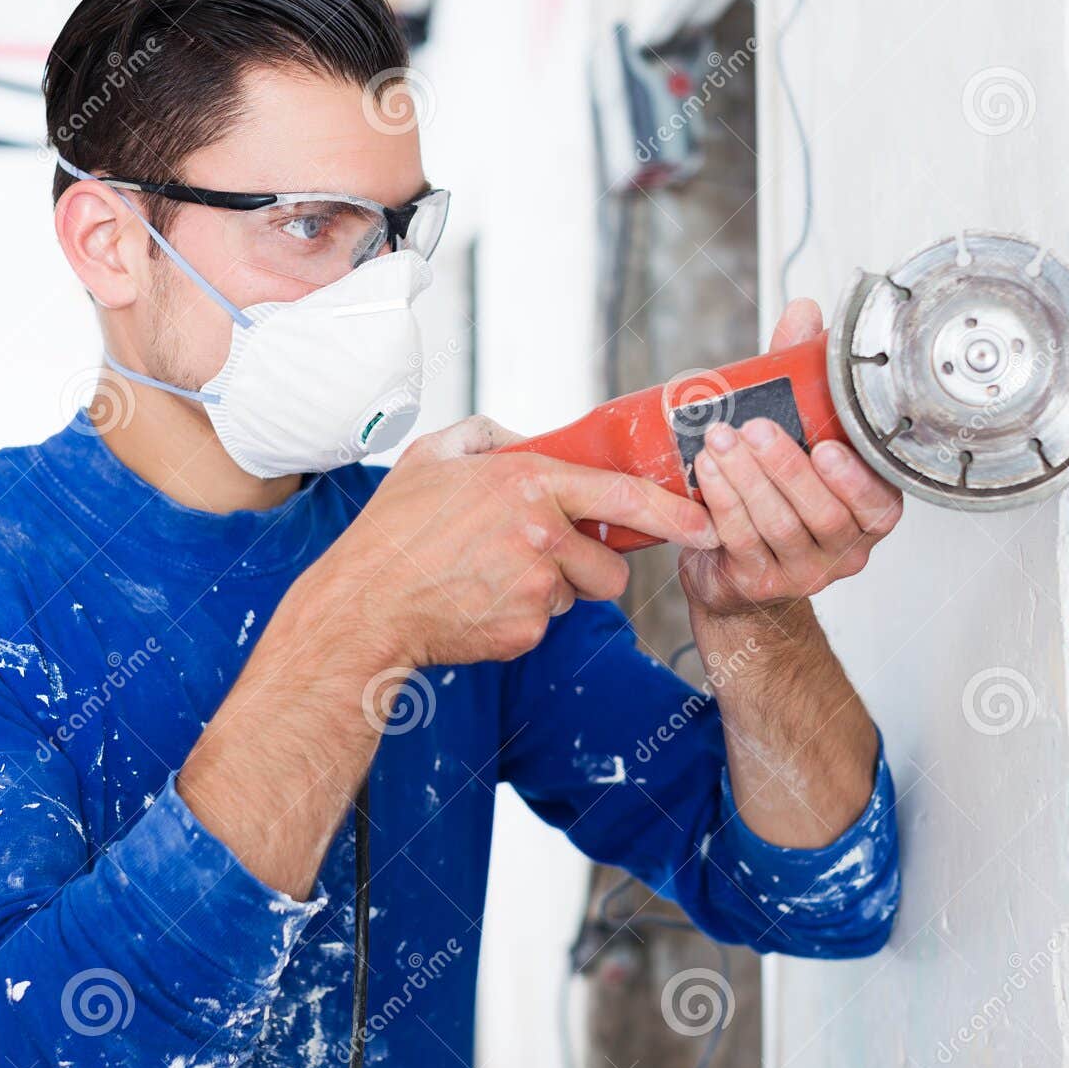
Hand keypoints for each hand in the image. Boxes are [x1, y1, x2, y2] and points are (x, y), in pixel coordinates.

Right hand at [322, 416, 717, 668]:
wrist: (363, 607)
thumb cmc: (393, 530)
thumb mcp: (433, 456)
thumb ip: (490, 436)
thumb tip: (528, 439)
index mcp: (527, 484)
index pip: (622, 495)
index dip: (673, 512)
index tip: (705, 522)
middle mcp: (541, 535)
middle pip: (611, 566)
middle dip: (593, 567)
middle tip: (548, 559)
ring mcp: (535, 588)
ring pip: (577, 596)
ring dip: (555, 591)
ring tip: (496, 578)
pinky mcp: (525, 632)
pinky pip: (545, 624)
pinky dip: (520, 617)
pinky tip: (478, 603)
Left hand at [679, 299, 903, 617]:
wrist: (737, 565)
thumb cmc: (777, 491)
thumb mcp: (797, 431)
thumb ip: (803, 377)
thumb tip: (805, 314)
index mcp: (869, 512)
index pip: (878, 502)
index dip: (853, 478)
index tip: (826, 447)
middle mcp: (843, 548)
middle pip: (822, 513)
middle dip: (784, 467)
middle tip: (755, 428)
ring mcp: (802, 572)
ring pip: (777, 526)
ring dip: (746, 480)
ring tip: (719, 440)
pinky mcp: (758, 583)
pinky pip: (740, 541)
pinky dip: (722, 503)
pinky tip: (706, 472)